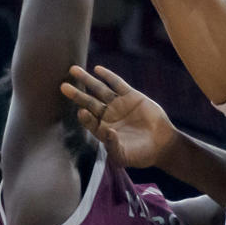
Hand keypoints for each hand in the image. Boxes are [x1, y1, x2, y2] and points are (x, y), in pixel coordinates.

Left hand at [60, 65, 176, 168]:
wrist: (162, 145)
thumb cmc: (141, 154)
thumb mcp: (124, 155)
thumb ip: (113, 145)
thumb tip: (106, 131)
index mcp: (102, 130)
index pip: (88, 121)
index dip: (84, 117)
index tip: (81, 112)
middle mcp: (107, 115)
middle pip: (88, 102)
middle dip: (76, 94)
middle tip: (63, 87)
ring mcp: (118, 104)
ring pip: (99, 89)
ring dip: (87, 80)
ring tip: (73, 70)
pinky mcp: (131, 96)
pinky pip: (117, 83)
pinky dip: (108, 76)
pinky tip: (97, 69)